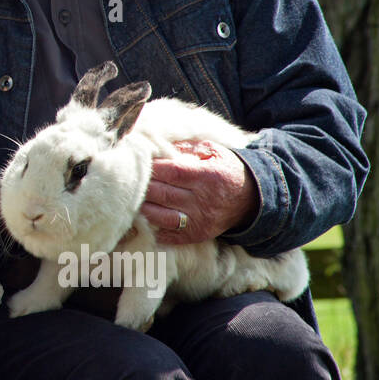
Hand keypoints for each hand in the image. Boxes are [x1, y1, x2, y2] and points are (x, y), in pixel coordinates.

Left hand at [141, 140, 259, 245]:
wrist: (251, 200)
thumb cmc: (226, 170)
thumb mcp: (213, 151)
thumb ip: (187, 147)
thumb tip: (159, 144)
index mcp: (207, 176)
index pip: (172, 172)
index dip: (152, 168)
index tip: (137, 161)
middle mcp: (203, 200)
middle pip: (162, 194)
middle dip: (142, 186)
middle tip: (127, 179)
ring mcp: (199, 220)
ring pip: (161, 216)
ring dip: (142, 207)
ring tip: (130, 198)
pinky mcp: (196, 235)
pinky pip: (169, 234)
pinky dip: (153, 226)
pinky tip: (142, 217)